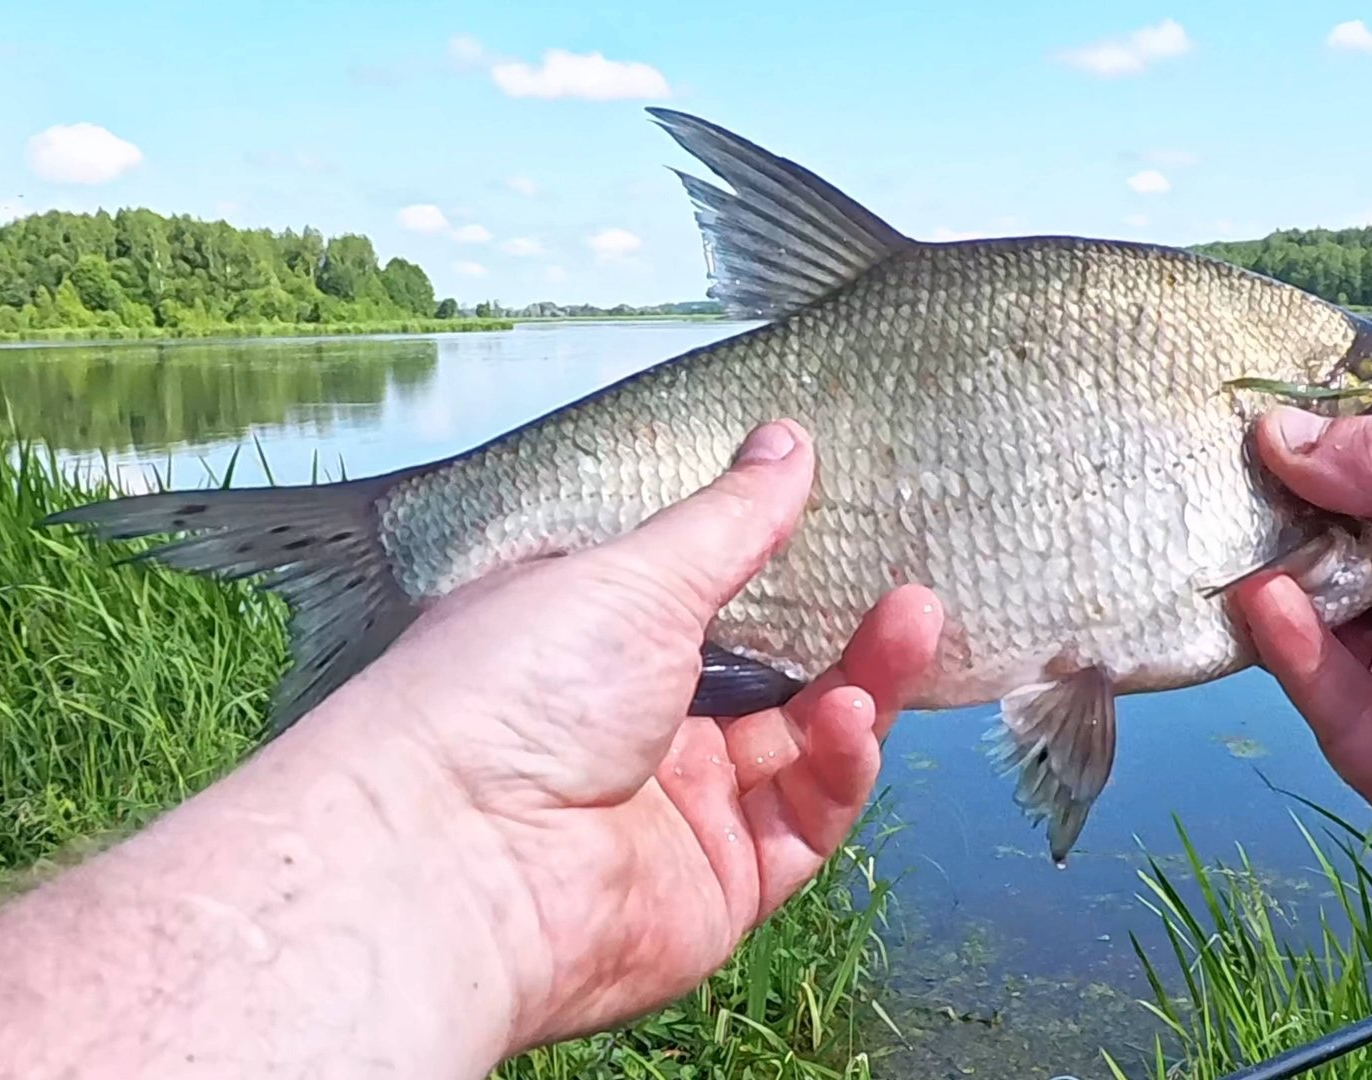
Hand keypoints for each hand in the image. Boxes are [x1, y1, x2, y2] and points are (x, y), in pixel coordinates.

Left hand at [290, 418, 942, 1052]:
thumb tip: (788, 442)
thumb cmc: (514, 689)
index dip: (784, 568)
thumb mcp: (631, 576)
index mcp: (596, 645)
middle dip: (847, 633)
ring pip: (804, 744)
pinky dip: (838, 764)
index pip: (710, 601)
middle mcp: (639, 727)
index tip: (851, 524)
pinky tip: (850, 715)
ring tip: (909, 623)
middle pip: (775, 677)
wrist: (460, 861)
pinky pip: (804, 818)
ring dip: (862, 686)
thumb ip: (729, 521)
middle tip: (911, 586)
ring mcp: (682, 811)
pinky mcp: (722, 885)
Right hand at [1229, 406, 1371, 951]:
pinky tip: (1272, 603)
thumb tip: (1281, 433)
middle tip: (1227, 482)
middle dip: (1292, 519)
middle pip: (1348, 557)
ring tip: (1237, 543)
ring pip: (1326, 632)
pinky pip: (1333, 707)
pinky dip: (1295, 654)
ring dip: (1280, 584)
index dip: (1333, 457)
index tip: (1265, 425)